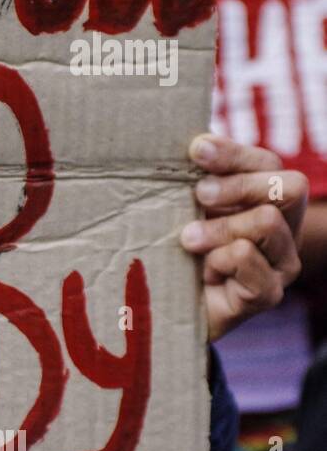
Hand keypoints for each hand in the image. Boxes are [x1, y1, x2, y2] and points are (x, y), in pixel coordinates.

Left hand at [181, 134, 306, 340]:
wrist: (161, 309)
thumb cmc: (171, 249)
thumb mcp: (180, 207)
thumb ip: (191, 176)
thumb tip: (189, 141)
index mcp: (265, 200)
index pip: (266, 163)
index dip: (233, 153)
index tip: (195, 151)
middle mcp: (284, 228)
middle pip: (288, 186)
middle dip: (238, 186)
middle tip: (200, 197)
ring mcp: (281, 263)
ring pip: (268, 221)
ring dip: (219, 227)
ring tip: (188, 240)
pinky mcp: (267, 294)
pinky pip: (250, 260)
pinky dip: (220, 260)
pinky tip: (202, 270)